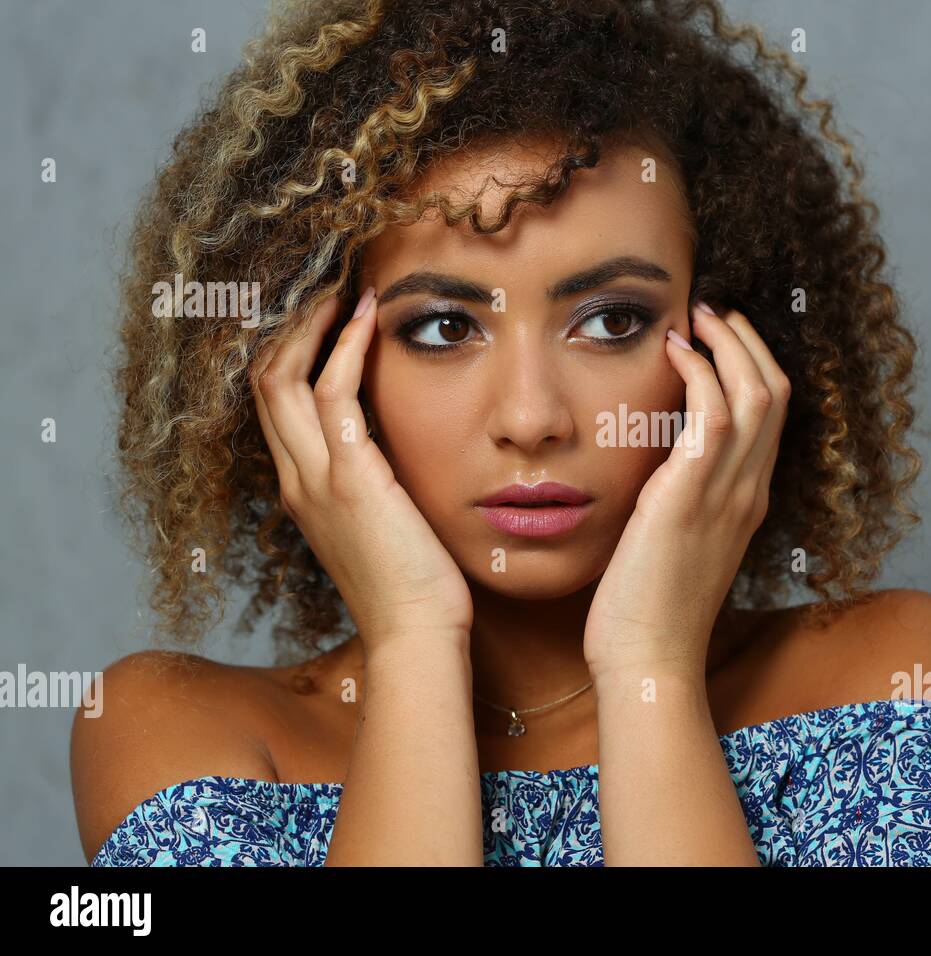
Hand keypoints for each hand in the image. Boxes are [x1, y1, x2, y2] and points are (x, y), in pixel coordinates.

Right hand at [251, 289, 472, 650]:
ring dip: (309, 325)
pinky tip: (368, 319)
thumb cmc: (412, 583)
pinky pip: (334, 395)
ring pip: (283, 379)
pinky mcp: (352, 480)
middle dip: (288, 326)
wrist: (416, 634)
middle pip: (264, 382)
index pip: (275, 404)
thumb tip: (393, 440)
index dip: (289, 352)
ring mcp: (318, 480)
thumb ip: (372, 480)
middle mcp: (297, 479)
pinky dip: (346, 348)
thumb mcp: (381, 522)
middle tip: (323, 285)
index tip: (321, 314)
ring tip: (340, 288)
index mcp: (302, 489)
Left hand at [583, 301, 789, 680]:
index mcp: (747, 502)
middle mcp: (749, 492)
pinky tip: (674, 351)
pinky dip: (701, 371)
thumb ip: (681, 502)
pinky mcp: (692, 496)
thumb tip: (657, 468)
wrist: (649, 661)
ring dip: (729, 343)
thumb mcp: (676, 545)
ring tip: (696, 315)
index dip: (752, 365)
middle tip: (710, 310)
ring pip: (757, 393)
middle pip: (777, 392)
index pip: (773, 416)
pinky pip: (715, 414)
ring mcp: (727, 494)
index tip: (717, 336)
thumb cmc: (650, 611)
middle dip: (748, 341)